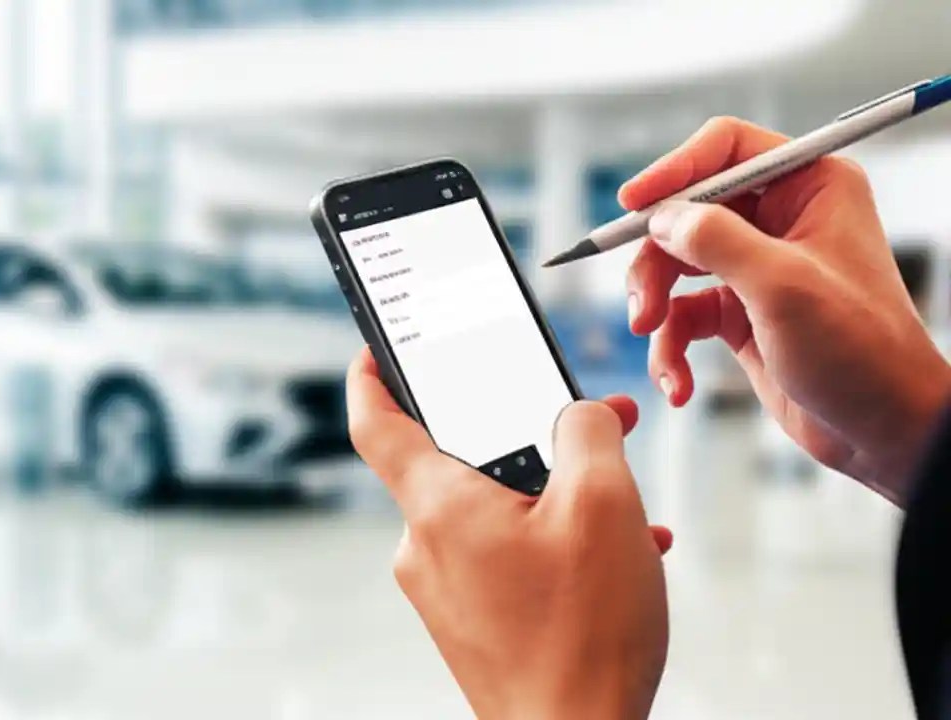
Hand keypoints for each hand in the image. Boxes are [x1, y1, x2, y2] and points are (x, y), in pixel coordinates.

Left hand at [346, 348, 668, 719]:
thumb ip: (588, 435)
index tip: (375, 348)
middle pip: (458, 461)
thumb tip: (583, 416)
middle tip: (583, 424)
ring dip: (556, 496)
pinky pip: (505, 557)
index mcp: (438, 506)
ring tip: (621, 504)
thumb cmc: (581, 638)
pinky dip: (553, 543)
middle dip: (525, 437)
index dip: (371, 374)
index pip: (376, 421)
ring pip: (494, 512)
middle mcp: (427, 547)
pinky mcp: (472, 621)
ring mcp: (446, 590)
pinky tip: (615, 555)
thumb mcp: (604, 506)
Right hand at [622, 117, 950, 502]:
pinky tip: (678, 382)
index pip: (726, 149)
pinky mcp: (739, 313)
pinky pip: (682, 315)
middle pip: (686, 212)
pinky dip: (671, 348)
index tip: (632, 204)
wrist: (883, 428)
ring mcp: (757, 266)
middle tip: (641, 303)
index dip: (674, 170)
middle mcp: (782, 219)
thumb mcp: (783, 286)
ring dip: (655, 306)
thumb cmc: (863, 352)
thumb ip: (717, 241)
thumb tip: (661, 217)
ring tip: (654, 340)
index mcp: (811, 187)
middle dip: (656, 259)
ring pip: (674, 265)